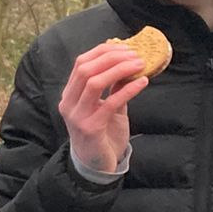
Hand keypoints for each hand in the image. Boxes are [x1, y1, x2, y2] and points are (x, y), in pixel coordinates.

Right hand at [58, 41, 148, 175]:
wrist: (97, 165)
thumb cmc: (102, 134)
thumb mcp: (107, 106)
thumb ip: (114, 87)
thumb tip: (129, 63)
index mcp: (70, 95)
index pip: (81, 63)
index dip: (102, 51)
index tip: (124, 47)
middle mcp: (69, 104)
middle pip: (86, 69)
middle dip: (113, 57)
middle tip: (136, 55)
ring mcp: (78, 116)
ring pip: (94, 82)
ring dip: (120, 69)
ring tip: (140, 65)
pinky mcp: (91, 128)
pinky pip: (110, 103)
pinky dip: (128, 90)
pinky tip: (143, 82)